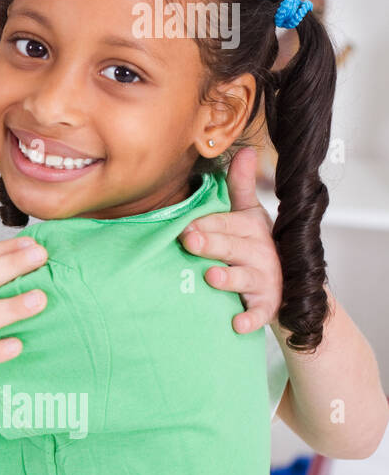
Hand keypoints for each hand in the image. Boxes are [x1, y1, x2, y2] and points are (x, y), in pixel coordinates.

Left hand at [178, 147, 281, 333]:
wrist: (289, 284)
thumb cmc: (255, 243)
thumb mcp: (250, 213)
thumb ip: (241, 185)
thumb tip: (246, 149)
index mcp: (251, 229)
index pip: (227, 223)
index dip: (208, 225)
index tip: (185, 226)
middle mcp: (259, 253)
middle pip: (233, 247)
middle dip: (212, 244)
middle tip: (189, 241)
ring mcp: (265, 280)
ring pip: (245, 278)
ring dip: (229, 278)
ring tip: (211, 276)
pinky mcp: (268, 305)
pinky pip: (260, 314)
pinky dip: (250, 319)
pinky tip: (236, 324)